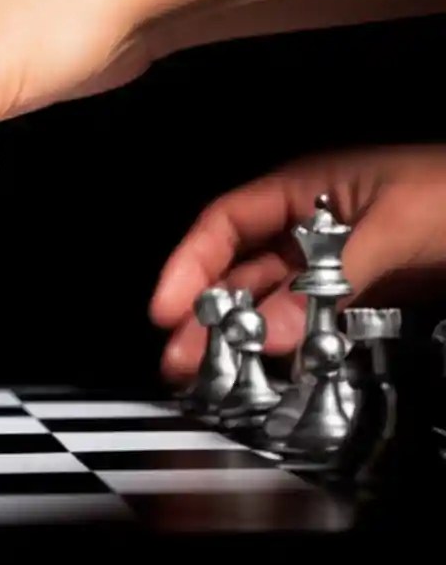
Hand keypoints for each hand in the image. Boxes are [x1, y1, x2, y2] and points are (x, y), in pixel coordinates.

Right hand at [150, 144, 445, 383]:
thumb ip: (333, 279)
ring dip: (246, 337)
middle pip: (240, 270)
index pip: (226, 223)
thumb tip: (273, 332)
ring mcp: (337, 264)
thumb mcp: (398, 225)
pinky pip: (315, 324)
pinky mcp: (365, 297)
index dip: (188, 264)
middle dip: (206, 313)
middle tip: (181, 360)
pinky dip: (294, 348)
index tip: (167, 308)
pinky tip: (278, 371)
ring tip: (216, 376)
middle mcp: (311, 226)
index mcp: (306, 188)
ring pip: (274, 303)